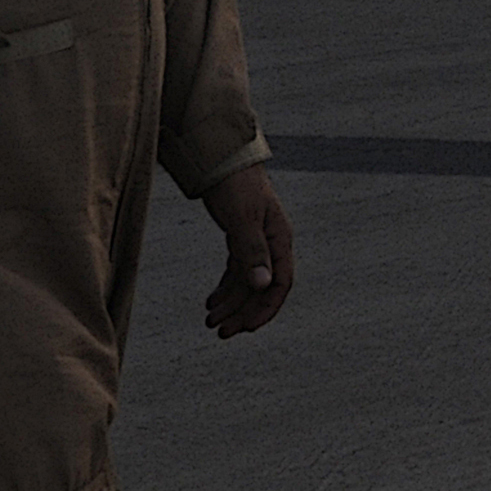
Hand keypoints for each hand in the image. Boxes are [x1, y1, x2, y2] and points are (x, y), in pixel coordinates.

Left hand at [201, 163, 294, 337]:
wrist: (222, 159)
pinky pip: (237, 271)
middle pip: (261, 287)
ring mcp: (257, 241)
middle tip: (219, 331)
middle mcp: (272, 243)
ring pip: (247, 281)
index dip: (266, 308)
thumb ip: (253, 252)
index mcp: (279, 239)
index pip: (280, 283)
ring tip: (209, 320)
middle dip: (242, 311)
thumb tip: (263, 286)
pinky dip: (225, 288)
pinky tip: (211, 301)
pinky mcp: (241, 238)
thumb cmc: (236, 186)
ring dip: (231, 303)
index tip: (246, 328)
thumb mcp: (243, 219)